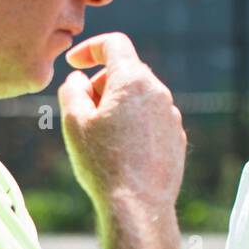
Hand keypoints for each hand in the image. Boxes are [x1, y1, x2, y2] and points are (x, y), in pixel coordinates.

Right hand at [58, 32, 185, 214]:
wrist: (137, 205)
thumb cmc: (102, 162)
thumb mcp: (74, 121)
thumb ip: (73, 88)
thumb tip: (80, 79)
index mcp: (133, 80)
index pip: (114, 44)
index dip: (90, 48)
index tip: (74, 64)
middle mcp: (159, 92)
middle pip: (127, 71)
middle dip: (102, 82)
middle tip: (84, 109)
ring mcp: (172, 116)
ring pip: (140, 97)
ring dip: (118, 104)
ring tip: (101, 135)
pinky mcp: (176, 138)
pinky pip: (152, 119)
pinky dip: (134, 123)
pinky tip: (120, 151)